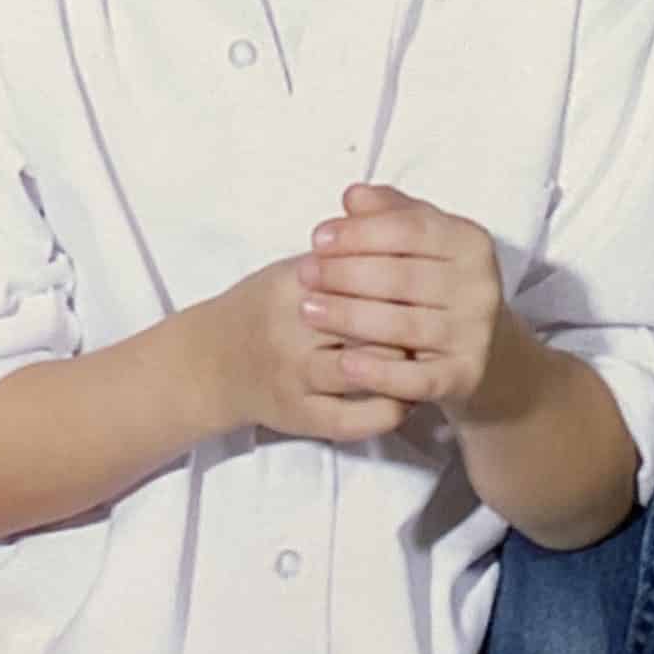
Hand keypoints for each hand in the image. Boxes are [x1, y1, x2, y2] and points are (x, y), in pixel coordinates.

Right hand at [205, 254, 414, 445]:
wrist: (211, 363)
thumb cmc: (265, 308)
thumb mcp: (293, 270)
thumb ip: (343, 254)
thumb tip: (405, 234)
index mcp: (291, 286)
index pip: (357, 276)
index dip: (399, 275)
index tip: (429, 274)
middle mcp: (290, 332)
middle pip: (365, 322)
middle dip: (407, 318)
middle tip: (441, 316)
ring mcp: (295, 379)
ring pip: (365, 370)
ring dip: (403, 364)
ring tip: (430, 354)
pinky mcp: (302, 418)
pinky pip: (358, 419)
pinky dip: (391, 407)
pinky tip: (408, 394)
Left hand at [297, 182, 507, 418]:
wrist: (483, 347)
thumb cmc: (436, 282)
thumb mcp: (420, 240)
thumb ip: (388, 213)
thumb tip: (353, 197)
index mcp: (470, 242)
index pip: (409, 229)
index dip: (359, 233)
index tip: (317, 238)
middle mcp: (481, 286)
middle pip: (403, 277)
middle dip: (345, 274)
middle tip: (305, 274)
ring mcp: (476, 334)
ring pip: (404, 326)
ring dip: (350, 318)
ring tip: (308, 310)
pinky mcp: (467, 376)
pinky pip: (418, 378)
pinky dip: (380, 373)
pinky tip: (344, 363)